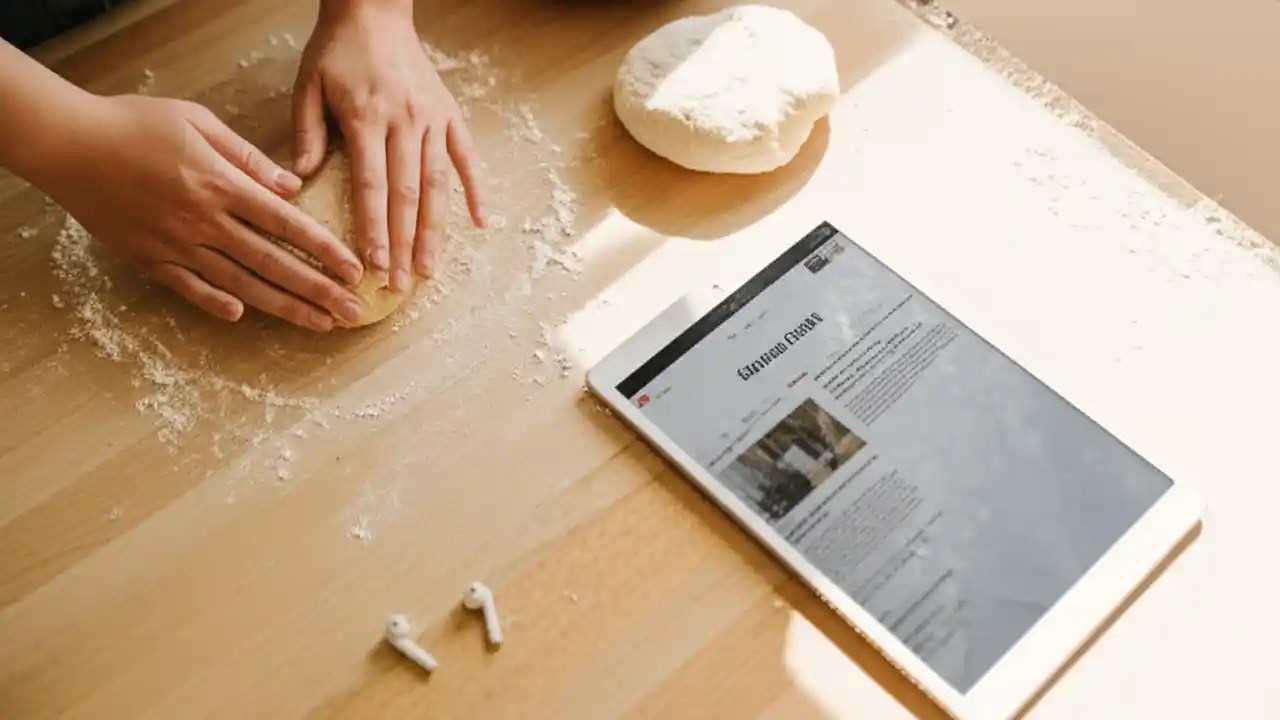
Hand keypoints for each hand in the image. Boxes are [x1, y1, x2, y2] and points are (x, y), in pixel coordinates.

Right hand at [37, 95, 366, 330]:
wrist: (67, 144)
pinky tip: (244, 316)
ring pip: (242, 283)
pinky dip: (217, 303)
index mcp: (221, 184)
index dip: (325, 250)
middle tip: (354, 312)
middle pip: (274, 263)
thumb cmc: (135, 124)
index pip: (288, 224)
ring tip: (321, 324)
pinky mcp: (150, 259)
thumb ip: (248, 157)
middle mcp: (204, 220)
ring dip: (285, 307)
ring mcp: (177, 244)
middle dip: (319, 290)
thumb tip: (291, 186)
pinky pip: (189, 288)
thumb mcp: (198, 122)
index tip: (355, 270)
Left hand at [294, 0, 484, 292]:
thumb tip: (298, 181)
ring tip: (430, 268)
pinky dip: (475, 192)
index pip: (372, 186)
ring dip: (435, 231)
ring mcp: (432, 120)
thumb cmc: (336, 50)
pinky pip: (467, 159)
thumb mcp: (308, 84)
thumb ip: (306, 132)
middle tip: (399, 284)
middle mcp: (405, 123)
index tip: (373, 264)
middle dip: (404, 244)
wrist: (374, 9)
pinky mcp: (450, 115)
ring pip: (437, 185)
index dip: (374, 228)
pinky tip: (480, 224)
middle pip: (407, 195)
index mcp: (366, 118)